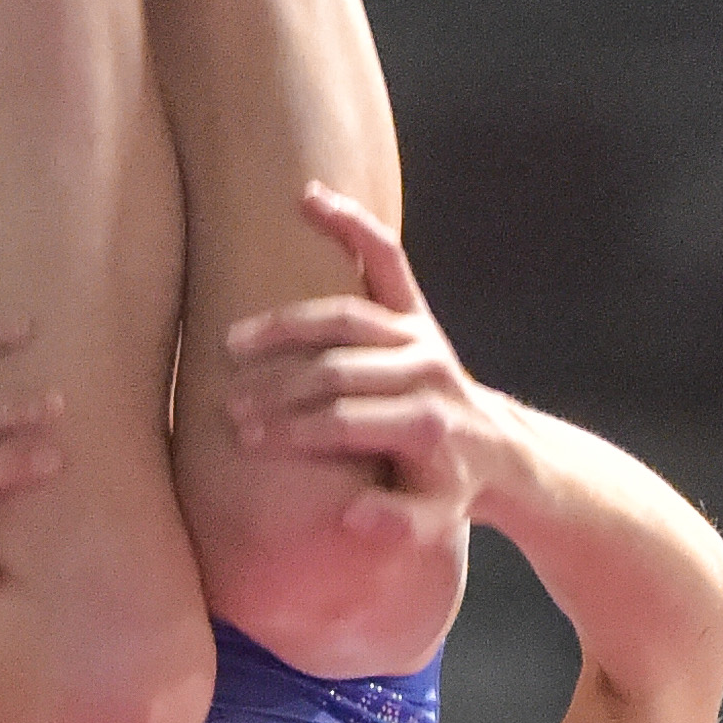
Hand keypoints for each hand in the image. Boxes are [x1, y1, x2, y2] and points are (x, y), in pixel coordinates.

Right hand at [222, 185, 511, 564]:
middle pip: (336, 370)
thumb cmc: (449, 489)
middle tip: (229, 403)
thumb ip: (397, 525)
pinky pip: (384, 256)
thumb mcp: (435, 520)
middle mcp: (427, 370)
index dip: (294, 430)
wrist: (493, 449)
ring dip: (284, 327)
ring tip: (236, 341)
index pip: (346, 421)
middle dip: (278, 387)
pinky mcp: (416, 311)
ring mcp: (420, 334)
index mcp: (427, 422)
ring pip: (343, 316)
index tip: (247, 440)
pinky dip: (348, 222)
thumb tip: (354, 519)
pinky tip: (310, 197)